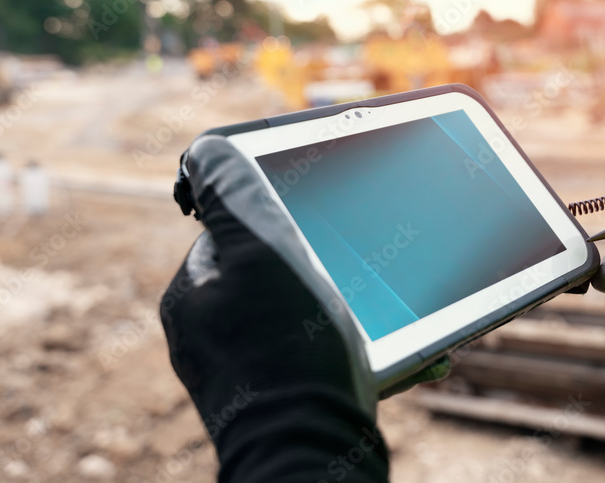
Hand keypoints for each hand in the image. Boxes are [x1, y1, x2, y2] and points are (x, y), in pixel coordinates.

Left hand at [161, 135, 382, 478]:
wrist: (311, 455)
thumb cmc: (285, 352)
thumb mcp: (258, 252)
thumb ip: (233, 195)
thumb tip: (205, 152)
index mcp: (195, 298)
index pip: (237, 233)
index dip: (284, 220)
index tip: (327, 224)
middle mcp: (212, 339)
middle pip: (278, 276)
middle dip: (330, 269)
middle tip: (370, 269)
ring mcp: (248, 376)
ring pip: (309, 319)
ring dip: (356, 312)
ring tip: (398, 315)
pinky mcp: (287, 406)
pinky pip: (327, 361)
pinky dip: (364, 353)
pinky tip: (409, 357)